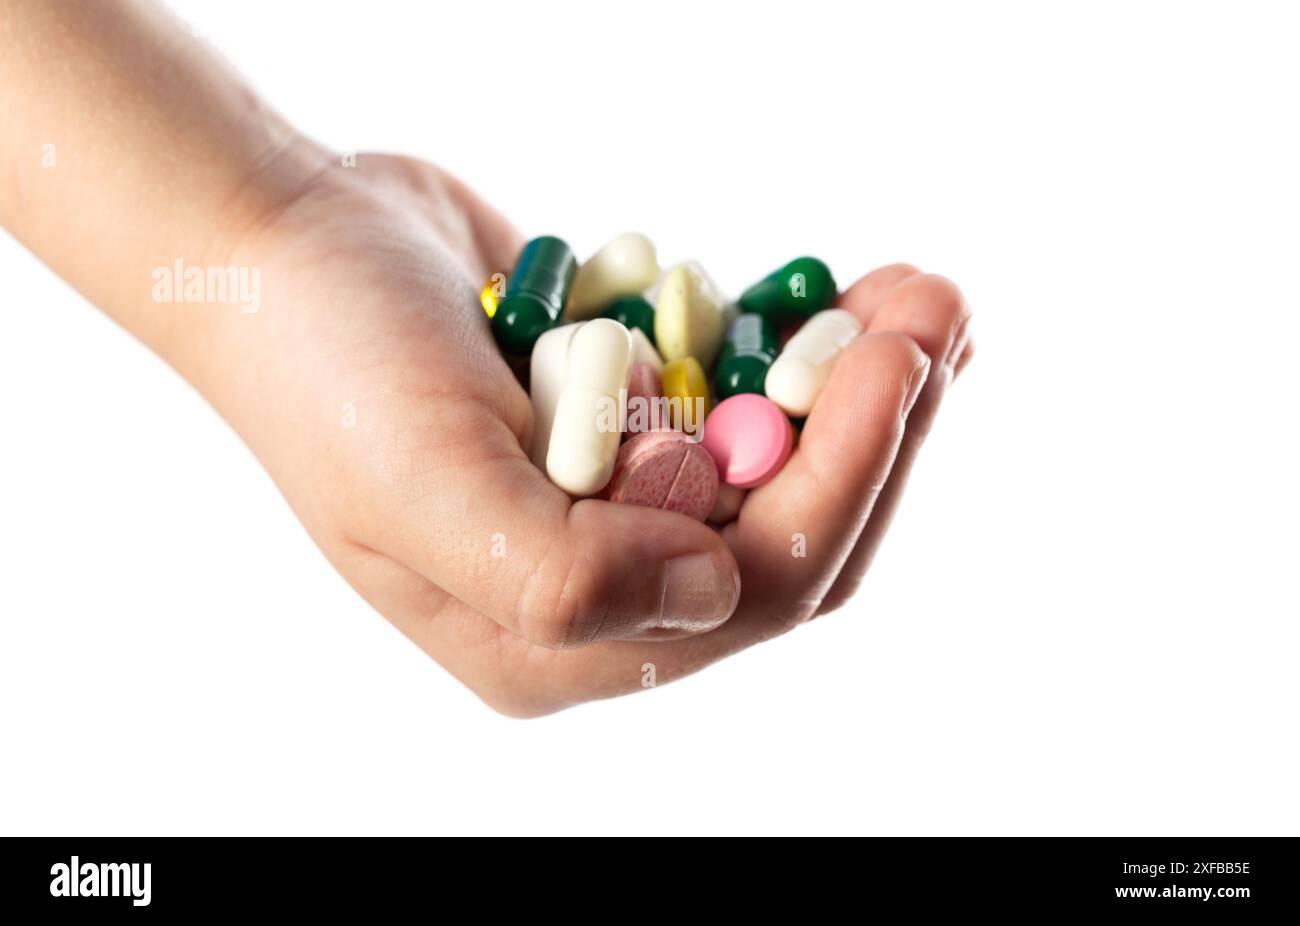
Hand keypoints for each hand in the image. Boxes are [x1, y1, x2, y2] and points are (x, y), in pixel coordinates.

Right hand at [194, 151, 973, 715]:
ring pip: (789, 462)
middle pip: (793, 529)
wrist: (283, 245)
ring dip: (866, 384)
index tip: (894, 361)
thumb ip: (559, 575)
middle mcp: (602, 584)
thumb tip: (714, 587)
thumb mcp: (417, 481)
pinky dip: (811, 349)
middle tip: (936, 315)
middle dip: (877, 429)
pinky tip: (859, 294)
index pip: (749, 593)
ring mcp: (622, 498)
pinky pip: (751, 399)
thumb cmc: (329, 366)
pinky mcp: (634, 420)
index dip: (843, 483)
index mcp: (552, 642)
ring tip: (925, 297)